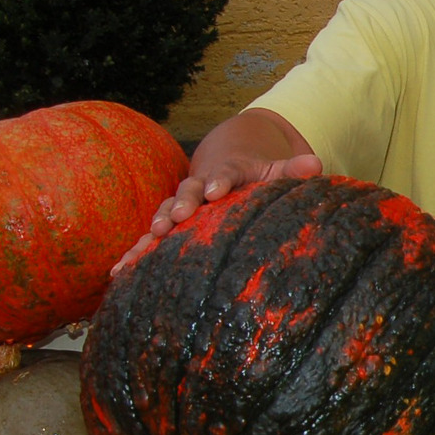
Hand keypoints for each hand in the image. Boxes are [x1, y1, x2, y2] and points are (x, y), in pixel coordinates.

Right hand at [113, 141, 321, 273]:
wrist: (224, 169)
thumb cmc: (256, 176)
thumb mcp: (276, 171)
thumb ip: (293, 169)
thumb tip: (315, 162)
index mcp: (225, 174)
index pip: (223, 175)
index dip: (219, 181)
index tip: (215, 190)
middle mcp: (197, 190)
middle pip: (186, 194)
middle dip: (180, 205)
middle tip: (177, 217)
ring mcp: (179, 208)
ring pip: (163, 216)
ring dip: (154, 228)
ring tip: (147, 241)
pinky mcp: (168, 230)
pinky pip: (148, 242)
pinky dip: (133, 254)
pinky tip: (118, 272)